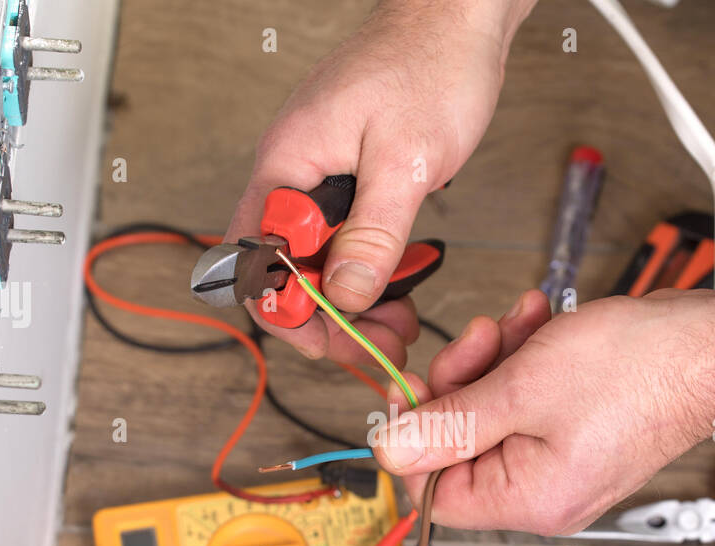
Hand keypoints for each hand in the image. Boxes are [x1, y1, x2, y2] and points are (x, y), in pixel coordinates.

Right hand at [226, 1, 527, 365]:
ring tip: (397, 319)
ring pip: (315, 259)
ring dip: (351, 298)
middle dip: (327, 316)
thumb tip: (347, 295)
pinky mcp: (349, 176)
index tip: (332, 342)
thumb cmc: (431, 64)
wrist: (458, 15)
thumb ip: (374, 234)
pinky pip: (342, 238)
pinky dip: (366, 270)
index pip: (256, 264)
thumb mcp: (407, 161)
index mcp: (286, 166)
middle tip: (376, 342)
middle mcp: (292, 173)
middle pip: (283, 271)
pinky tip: (398, 285)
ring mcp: (319, 175)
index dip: (289, 312)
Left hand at [373, 289, 714, 534]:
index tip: (412, 387)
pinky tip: (538, 326)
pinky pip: (525, 401)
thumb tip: (390, 450)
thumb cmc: (640, 368)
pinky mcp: (577, 432)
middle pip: (460, 446)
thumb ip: (447, 423)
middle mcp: (545, 494)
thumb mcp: (520, 388)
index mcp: (528, 500)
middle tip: (479, 340)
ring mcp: (563, 463)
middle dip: (461, 381)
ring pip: (490, 413)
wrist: (713, 345)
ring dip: (493, 360)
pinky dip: (523, 359)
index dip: (415, 437)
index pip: (434, 493)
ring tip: (520, 325)